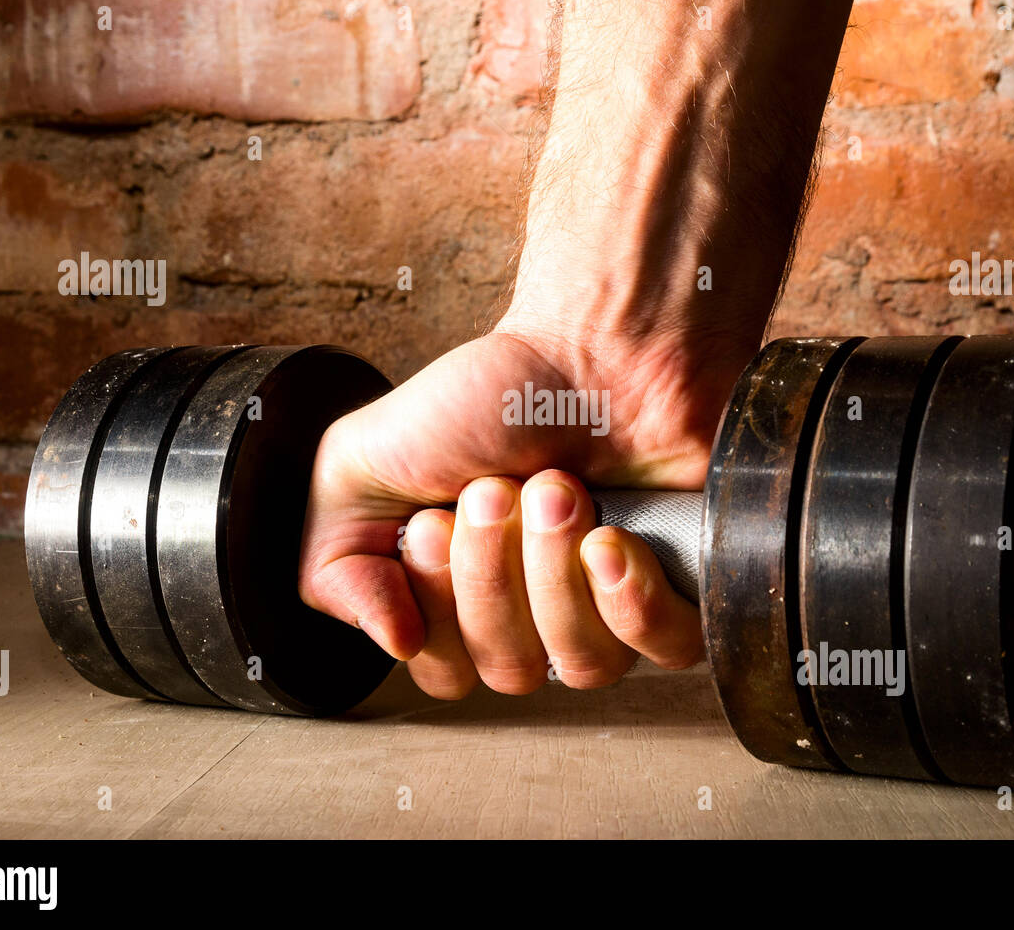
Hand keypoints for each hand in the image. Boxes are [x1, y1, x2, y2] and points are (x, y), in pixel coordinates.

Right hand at [298, 319, 746, 697]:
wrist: (590, 342)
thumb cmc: (487, 396)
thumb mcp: (361, 464)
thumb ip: (334, 562)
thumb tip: (391, 643)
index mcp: (459, 596)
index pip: (443, 671)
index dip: (437, 612)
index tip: (432, 523)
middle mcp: (535, 613)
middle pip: (511, 671)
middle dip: (493, 575)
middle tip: (497, 489)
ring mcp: (611, 606)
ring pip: (582, 666)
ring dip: (555, 574)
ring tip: (555, 489)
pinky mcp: (679, 587)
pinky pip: (663, 649)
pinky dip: (629, 603)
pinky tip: (610, 543)